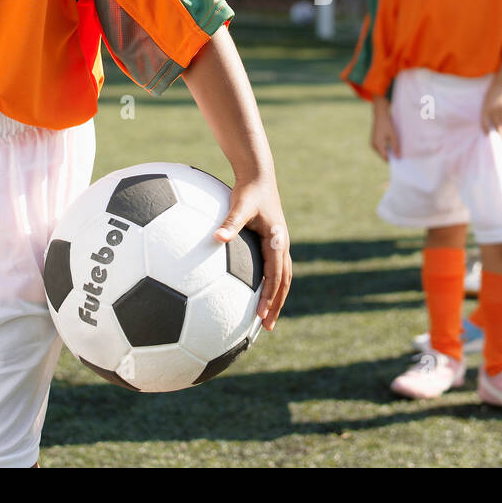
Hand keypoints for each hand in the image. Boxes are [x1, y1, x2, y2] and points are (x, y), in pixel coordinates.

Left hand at [213, 172, 291, 331]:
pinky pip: (273, 269)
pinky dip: (269, 285)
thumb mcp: (239, 205)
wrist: (258, 175)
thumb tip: (216, 237)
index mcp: (277, 240)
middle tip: (266, 327)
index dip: (270, 296)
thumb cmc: (248, 190)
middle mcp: (281, 244)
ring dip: (275, 298)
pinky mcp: (270, 243)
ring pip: (281, 277)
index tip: (260, 315)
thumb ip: (230, 223)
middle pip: (284, 281)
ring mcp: (278, 244)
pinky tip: (254, 295)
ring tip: (264, 319)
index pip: (276, 275)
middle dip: (277, 304)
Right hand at [371, 100, 398, 160]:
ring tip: (396, 151)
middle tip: (399, 157)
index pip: (385, 157)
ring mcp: (372, 143)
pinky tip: (392, 147)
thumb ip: (396, 147)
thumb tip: (398, 157)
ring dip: (388, 152)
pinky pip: (380, 148)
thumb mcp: (393, 136)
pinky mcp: (373, 141)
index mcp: (378, 144)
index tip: (399, 162)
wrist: (380, 116)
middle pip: (383, 155)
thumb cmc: (387, 125)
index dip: (392, 160)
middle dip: (390, 157)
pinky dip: (386, 149)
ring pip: (381, 152)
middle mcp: (373, 145)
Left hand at [480, 83, 501, 137]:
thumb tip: (497, 124)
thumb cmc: (493, 93)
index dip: (484, 129)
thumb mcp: (487, 102)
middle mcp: (493, 112)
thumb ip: (489, 112)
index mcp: (485, 109)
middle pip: (497, 127)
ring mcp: (501, 111)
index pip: (483, 122)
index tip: (486, 134)